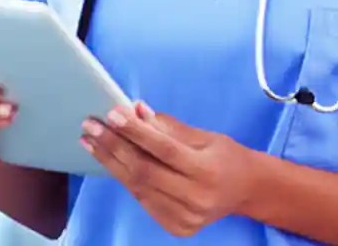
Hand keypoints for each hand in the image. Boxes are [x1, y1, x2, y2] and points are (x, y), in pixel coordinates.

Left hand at [80, 103, 258, 237]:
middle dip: (114, 146)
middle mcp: (196, 198)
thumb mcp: (206, 136)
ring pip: (138, 187)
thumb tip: (137, 110)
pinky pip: (142, 199)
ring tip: (91, 141)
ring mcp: (184, 217)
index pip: (164, 149)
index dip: (136, 132)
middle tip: (91, 126)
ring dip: (111, 161)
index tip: (113, 114)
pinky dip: (124, 178)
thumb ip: (170, 127)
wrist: (246, 191)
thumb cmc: (226, 157)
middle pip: (145, 170)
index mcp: (208, 170)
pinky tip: (110, 160)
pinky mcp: (175, 227)